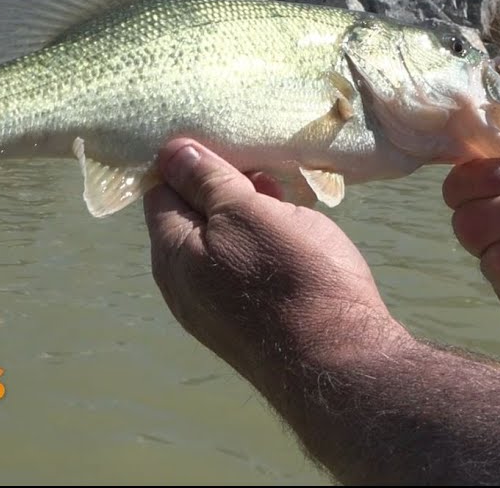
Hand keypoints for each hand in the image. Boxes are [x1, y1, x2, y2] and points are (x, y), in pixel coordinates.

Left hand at [143, 140, 406, 384]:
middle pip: (191, 215)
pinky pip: (245, 265)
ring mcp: (215, 305)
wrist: (339, 360)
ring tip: (283, 189)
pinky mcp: (248, 319)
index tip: (222, 137)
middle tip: (261, 159)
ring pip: (223, 239)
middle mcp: (183, 283)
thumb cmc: (289, 278)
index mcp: (171, 253)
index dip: (187, 160)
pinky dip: (264, 239)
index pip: (160, 189)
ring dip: (249, 210)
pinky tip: (293, 228)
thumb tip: (172, 152)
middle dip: (222, 184)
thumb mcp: (244, 212)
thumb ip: (206, 181)